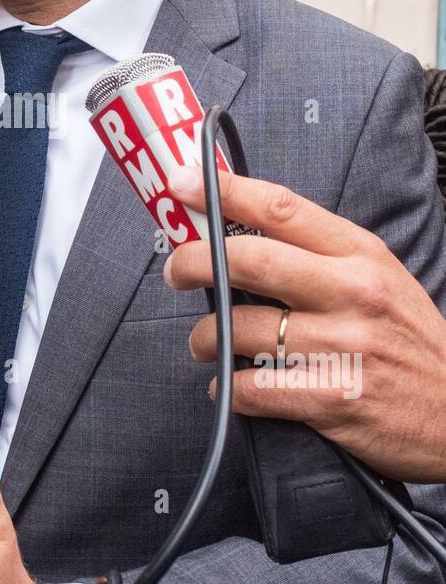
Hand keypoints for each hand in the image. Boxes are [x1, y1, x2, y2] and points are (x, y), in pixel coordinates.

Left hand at [166, 165, 445, 482]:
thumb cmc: (409, 342)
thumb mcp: (380, 278)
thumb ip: (320, 254)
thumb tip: (242, 234)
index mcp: (361, 255)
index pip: (282, 208)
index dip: (224, 191)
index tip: (182, 184)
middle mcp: (352, 293)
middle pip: (249, 259)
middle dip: (194, 261)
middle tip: (175, 270)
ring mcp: (344, 347)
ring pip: (239, 329)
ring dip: (205, 336)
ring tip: (204, 343)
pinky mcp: (335, 399)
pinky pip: (253, 388)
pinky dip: (229, 388)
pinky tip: (231, 386)